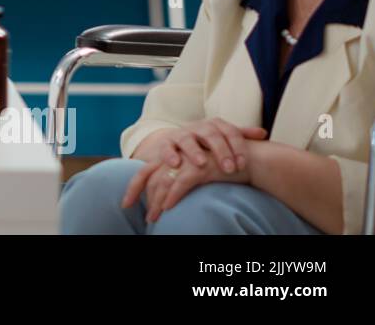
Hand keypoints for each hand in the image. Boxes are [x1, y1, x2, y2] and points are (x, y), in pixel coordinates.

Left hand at [123, 152, 249, 222]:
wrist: (249, 158)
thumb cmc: (222, 167)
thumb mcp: (198, 173)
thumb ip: (182, 181)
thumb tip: (167, 201)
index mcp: (172, 157)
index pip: (145, 172)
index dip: (134, 187)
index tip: (125, 204)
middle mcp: (176, 156)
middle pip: (149, 176)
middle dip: (143, 197)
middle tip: (143, 217)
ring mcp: (187, 159)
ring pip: (164, 181)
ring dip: (157, 201)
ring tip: (154, 218)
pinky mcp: (201, 166)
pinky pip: (182, 182)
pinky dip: (173, 195)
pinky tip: (168, 208)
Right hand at [152, 119, 267, 174]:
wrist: (176, 142)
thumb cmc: (206, 144)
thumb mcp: (223, 138)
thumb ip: (241, 135)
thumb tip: (264, 133)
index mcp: (215, 125)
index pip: (230, 132)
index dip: (237, 147)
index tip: (243, 164)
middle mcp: (198, 127)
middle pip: (210, 134)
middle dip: (220, 151)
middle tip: (229, 169)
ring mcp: (180, 134)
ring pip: (187, 139)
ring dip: (194, 151)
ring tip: (202, 163)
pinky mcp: (165, 143)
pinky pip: (166, 147)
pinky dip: (169, 154)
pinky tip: (175, 164)